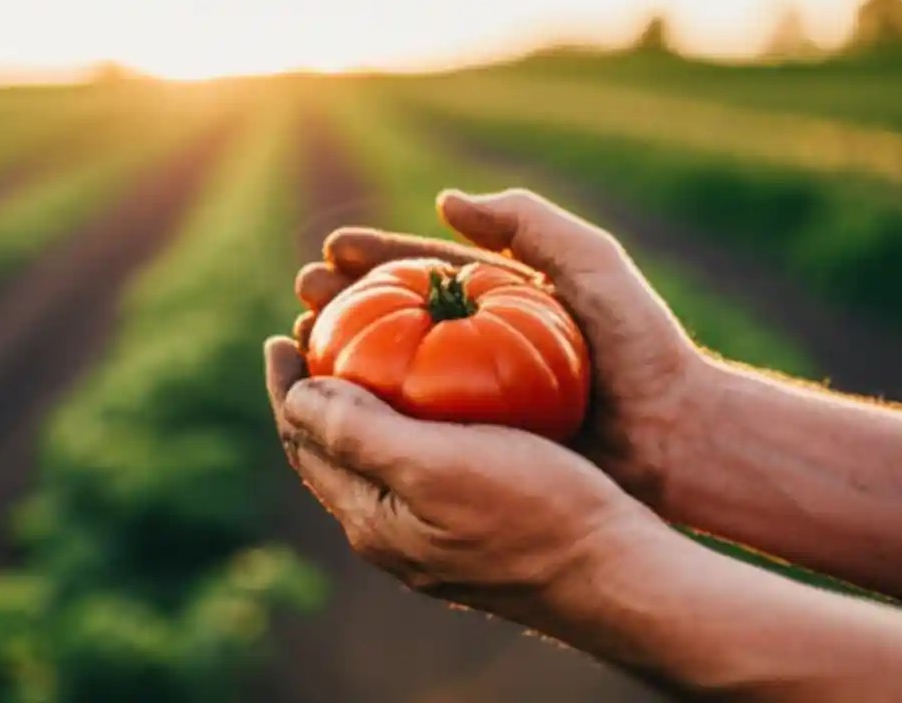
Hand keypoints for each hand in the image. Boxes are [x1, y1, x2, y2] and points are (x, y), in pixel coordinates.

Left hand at [264, 338, 667, 643]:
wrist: (616, 572)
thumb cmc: (534, 510)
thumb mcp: (435, 464)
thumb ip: (357, 433)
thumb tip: (296, 395)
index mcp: (371, 518)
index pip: (304, 442)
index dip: (288, 385)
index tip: (285, 331)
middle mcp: (392, 532)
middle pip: (333, 451)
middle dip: (316, 391)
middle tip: (318, 330)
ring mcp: (432, 533)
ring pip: (376, 456)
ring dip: (361, 403)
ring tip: (366, 351)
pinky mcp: (473, 525)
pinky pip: (421, 461)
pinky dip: (411, 418)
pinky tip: (440, 390)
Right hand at [292, 188, 706, 508]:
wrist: (675, 436)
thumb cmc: (638, 346)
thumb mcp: (591, 264)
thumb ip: (528, 223)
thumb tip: (448, 199)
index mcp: (504, 300)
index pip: (424, 268)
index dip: (374, 257)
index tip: (329, 249)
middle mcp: (483, 347)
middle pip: (397, 316)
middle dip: (344, 303)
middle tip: (301, 298)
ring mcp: (480, 398)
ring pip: (397, 375)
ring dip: (346, 359)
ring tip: (303, 349)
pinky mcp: (484, 445)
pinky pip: (419, 428)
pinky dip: (377, 417)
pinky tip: (339, 412)